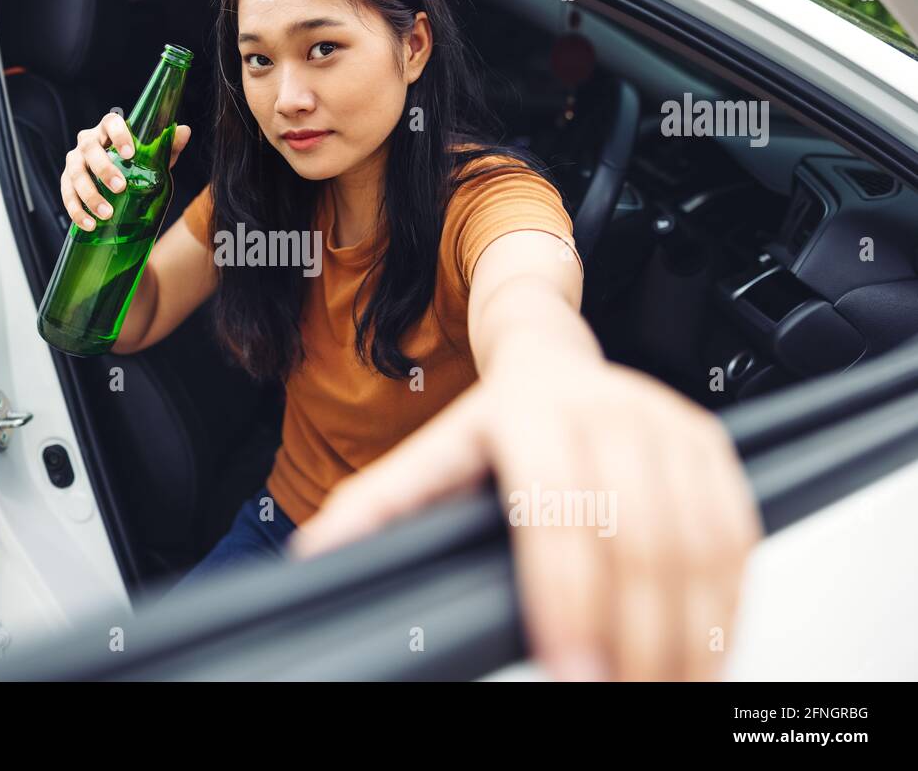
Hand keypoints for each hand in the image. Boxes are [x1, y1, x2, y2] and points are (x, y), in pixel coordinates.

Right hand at [61, 111, 191, 231]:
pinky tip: (89, 224)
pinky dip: (76, 211)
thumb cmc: (133, 163)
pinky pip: (66, 195)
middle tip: (120, 187)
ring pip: (76, 174)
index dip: (119, 135)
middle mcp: (87, 142)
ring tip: (106, 214)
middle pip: (89, 148)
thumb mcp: (151, 156)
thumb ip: (167, 146)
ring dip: (89, 194)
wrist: (113, 179)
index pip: (110, 122)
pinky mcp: (66, 181)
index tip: (130, 153)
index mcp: (107, 129)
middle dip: (103, 168)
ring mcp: (74, 161)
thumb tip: (185, 131)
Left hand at [287, 350, 761, 681]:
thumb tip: (318, 556)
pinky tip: (703, 652)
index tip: (569, 666)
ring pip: (695, 541)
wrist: (552, 357)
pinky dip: (725, 602)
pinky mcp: (708, 445)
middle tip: (617, 694)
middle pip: (635, 537)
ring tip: (662, 691)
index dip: (566, 595)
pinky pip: (733, 532)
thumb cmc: (493, 420)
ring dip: (687, 632)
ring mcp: (667, 424)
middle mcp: (609, 410)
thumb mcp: (431, 453)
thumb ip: (383, 507)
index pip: (557, 511)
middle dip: (632, 633)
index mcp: (531, 412)